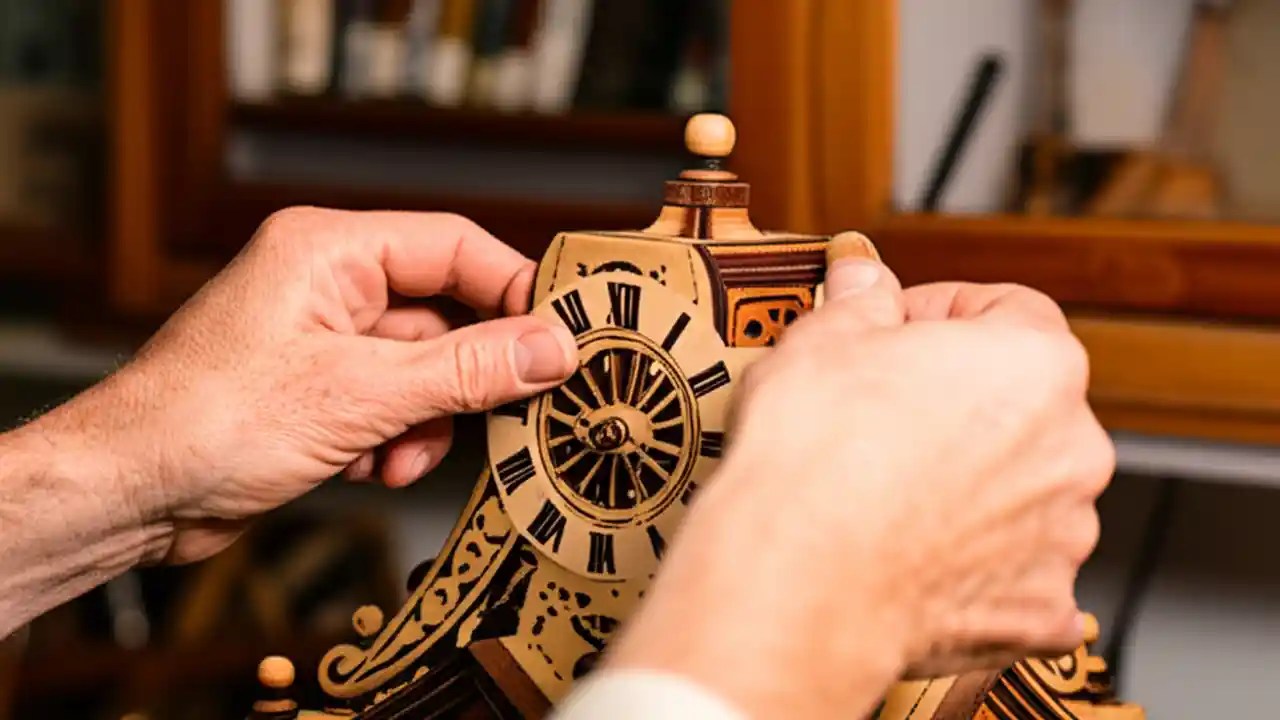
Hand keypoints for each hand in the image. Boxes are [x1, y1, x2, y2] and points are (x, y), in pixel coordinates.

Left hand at [31, 208, 576, 563]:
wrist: (129, 494)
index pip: (455, 247)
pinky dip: (398, 439)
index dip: (515, 291)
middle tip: (512, 410)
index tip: (563, 337)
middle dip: (467, 377)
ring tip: (404, 454)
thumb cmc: (207, 421)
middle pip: (446, 315)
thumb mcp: (362, 394)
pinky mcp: (320, 390)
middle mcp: (330, 284)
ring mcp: (325, 340)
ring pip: (426, 370)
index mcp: (331, 250)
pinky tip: (372, 466)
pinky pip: (396, 404)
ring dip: (431, 421)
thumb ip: (468, 369)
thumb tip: (552, 349)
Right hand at [605, 253, 1111, 716]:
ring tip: (892, 490)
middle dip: (962, 403)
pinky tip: (922, 558)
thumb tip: (863, 277)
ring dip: (975, 485)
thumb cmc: (814, 456)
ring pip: (1024, 491)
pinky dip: (981, 570)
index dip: (945, 311)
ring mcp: (1061, 535)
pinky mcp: (1037, 608)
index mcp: (1035, 364)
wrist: (799, 577)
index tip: (899, 329)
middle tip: (886, 412)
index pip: (1012, 310)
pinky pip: (1019, 576)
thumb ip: (861, 299)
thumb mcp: (822, 339)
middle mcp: (1072, 448)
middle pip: (1025, 405)